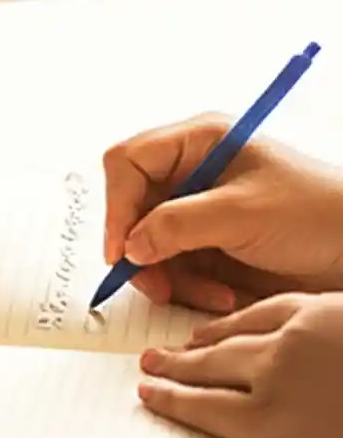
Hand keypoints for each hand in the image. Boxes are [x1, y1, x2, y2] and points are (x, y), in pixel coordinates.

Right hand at [102, 113, 342, 312]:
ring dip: (172, 277)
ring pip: (148, 246)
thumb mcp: (244, 213)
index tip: (121, 248)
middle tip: (157, 284)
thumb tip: (129, 245)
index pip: (128, 162)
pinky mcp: (207, 245)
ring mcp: (198, 211)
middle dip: (143, 251)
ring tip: (213, 295)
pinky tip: (225, 295)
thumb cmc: (320, 213)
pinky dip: (191, 288)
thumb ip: (178, 225)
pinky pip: (173, 269)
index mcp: (198, 142)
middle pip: (131, 209)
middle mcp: (191, 173)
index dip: (117, 204)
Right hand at [137, 292, 342, 437]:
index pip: (204, 411)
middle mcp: (277, 376)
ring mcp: (303, 337)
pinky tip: (239, 317)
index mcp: (274, 427)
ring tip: (190, 342)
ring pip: (238, 333)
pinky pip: (276, 307)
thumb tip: (243, 427)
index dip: (172, 401)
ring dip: (208, 339)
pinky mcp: (329, 309)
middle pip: (212, 368)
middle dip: (178, 367)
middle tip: (152, 362)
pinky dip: (247, 315)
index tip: (149, 393)